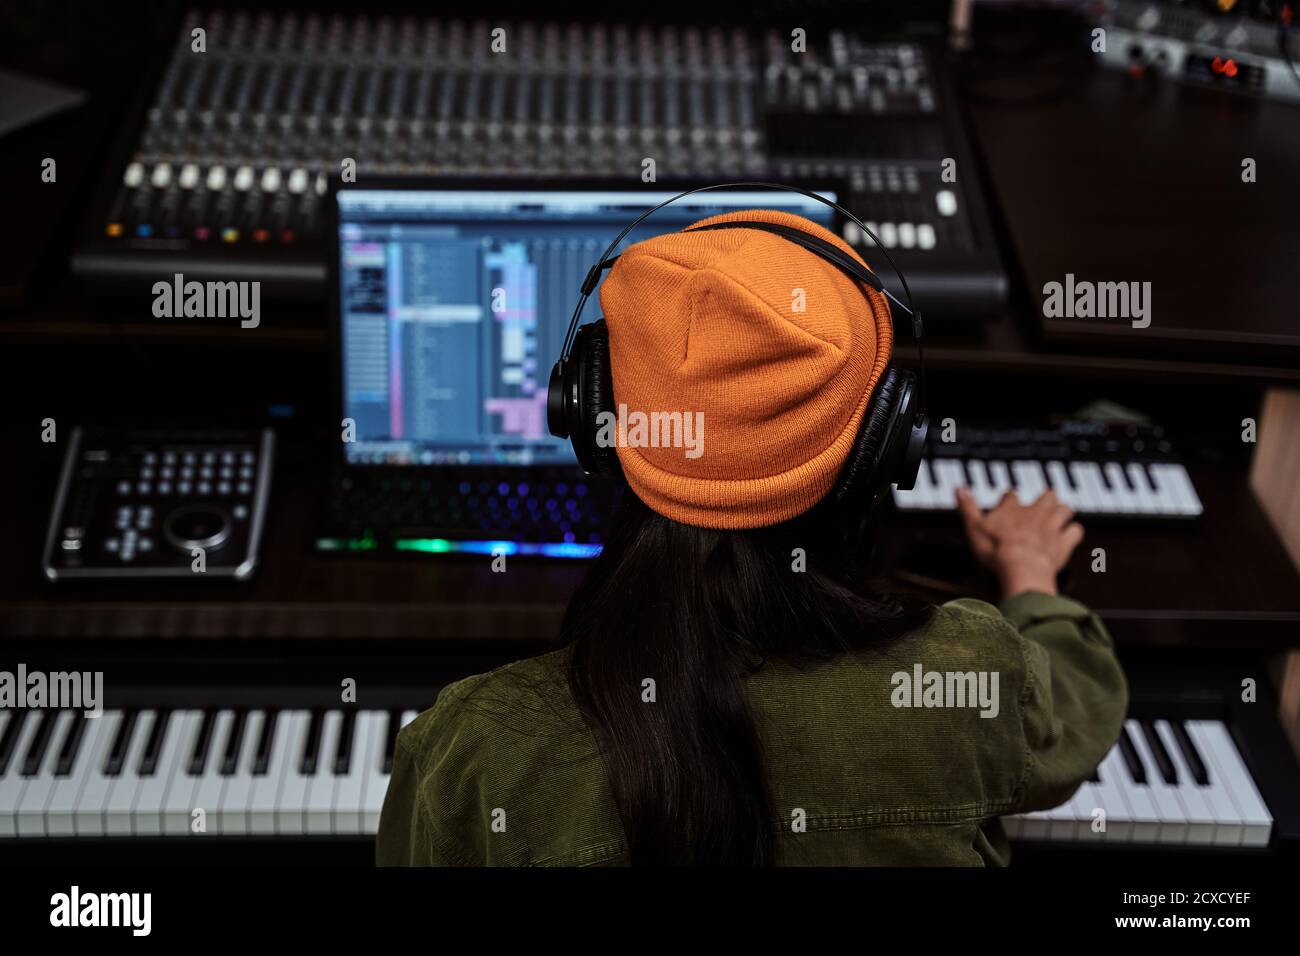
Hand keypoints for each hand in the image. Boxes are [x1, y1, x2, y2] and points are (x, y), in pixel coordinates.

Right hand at [955, 488, 1083, 598]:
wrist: (1021, 567)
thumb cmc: (996, 549)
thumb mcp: (973, 527)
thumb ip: (967, 507)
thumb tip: (958, 489)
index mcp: (1012, 508)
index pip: (1011, 495)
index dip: (1009, 497)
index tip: (1007, 500)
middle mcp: (1035, 513)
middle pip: (1046, 497)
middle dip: (1046, 498)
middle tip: (1044, 500)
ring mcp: (1051, 527)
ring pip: (1064, 510)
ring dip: (1063, 510)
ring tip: (1061, 512)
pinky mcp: (1064, 542)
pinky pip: (1075, 531)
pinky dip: (1074, 532)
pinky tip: (1071, 534)